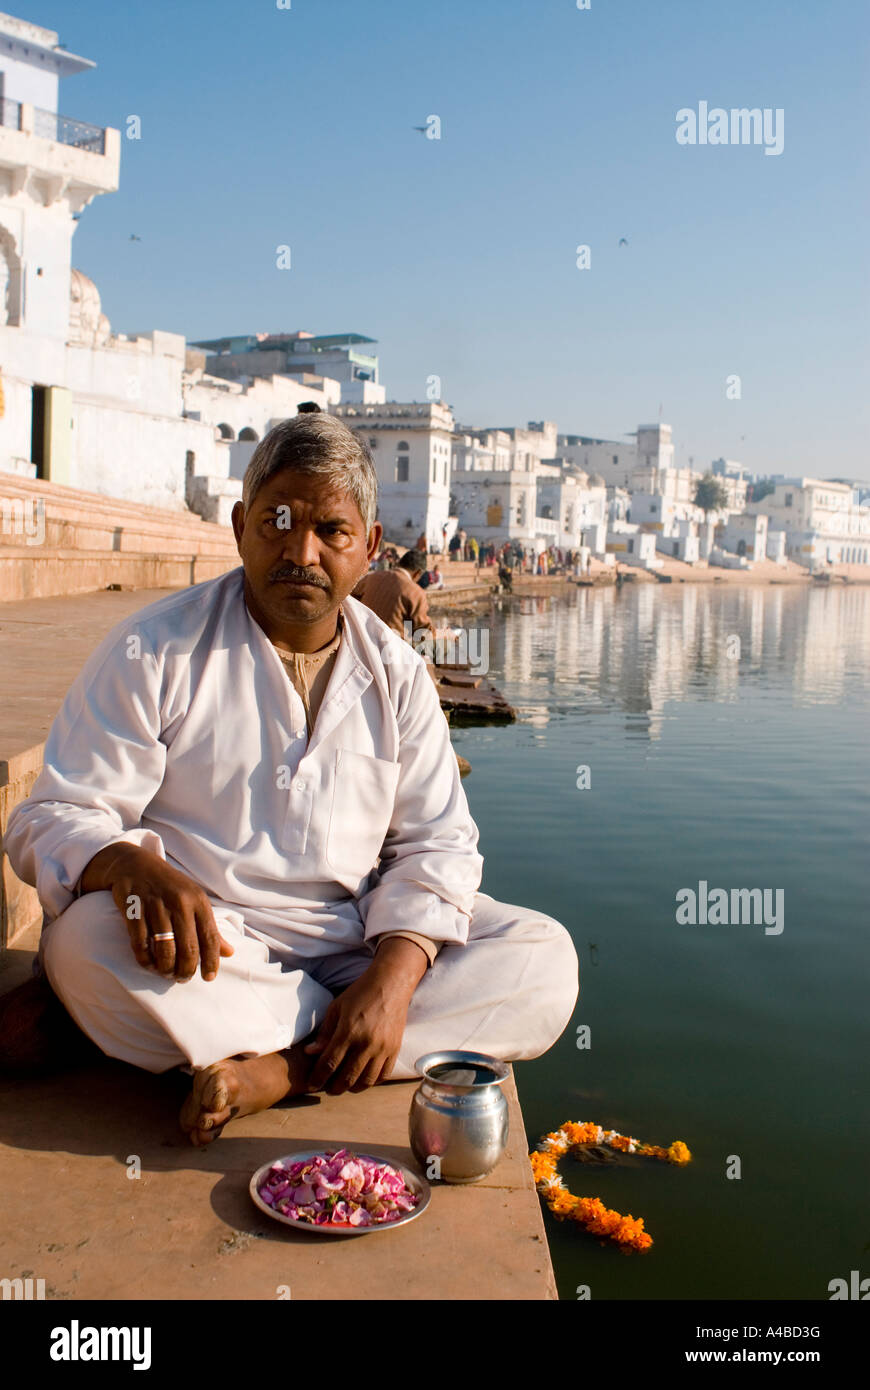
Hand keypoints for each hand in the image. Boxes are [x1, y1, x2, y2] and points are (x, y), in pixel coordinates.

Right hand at [89, 844, 233, 981]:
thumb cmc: (170, 887)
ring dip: (166, 968)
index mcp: (198, 901)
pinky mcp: (133, 910)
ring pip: (164, 949)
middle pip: (188, 948)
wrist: (136, 865)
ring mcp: (155, 906)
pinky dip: (145, 960)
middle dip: (186, 970)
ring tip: (166, 973)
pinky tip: (149, 964)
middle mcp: (179, 903)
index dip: (211, 962)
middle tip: (182, 978)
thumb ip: (210, 927)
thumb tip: (229, 953)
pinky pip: (140, 944)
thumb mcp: (194, 901)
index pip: (210, 938)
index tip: (209, 978)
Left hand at [303, 964, 412, 1094]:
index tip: (311, 1084)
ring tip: (344, 1086)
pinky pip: (383, 1075)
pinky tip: (363, 1079)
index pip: (329, 1064)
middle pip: (347, 1077)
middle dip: (333, 1088)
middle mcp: (366, 1043)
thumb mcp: (336, 1007)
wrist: (391, 983)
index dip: (318, 1078)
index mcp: (348, 1032)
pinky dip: (371, 1082)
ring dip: (352, 1088)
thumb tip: (310, 1052)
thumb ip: (324, 1032)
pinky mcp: (395, 1049)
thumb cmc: (360, 992)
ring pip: (366, 1081)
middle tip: (326, 1088)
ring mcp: (383, 1048)